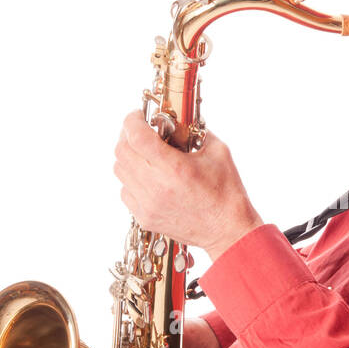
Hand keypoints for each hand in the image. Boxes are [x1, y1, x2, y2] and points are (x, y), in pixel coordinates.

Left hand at [113, 111, 263, 260]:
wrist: (228, 231)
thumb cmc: (226, 193)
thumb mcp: (219, 152)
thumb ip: (198, 131)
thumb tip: (181, 121)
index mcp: (175, 168)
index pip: (136, 136)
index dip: (132, 120)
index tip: (137, 116)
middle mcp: (157, 187)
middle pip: (122, 151)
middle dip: (128, 135)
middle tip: (140, 132)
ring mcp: (148, 205)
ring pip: (120, 171)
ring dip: (129, 157)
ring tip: (145, 155)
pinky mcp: (145, 218)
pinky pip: (125, 191)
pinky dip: (132, 180)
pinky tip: (149, 178)